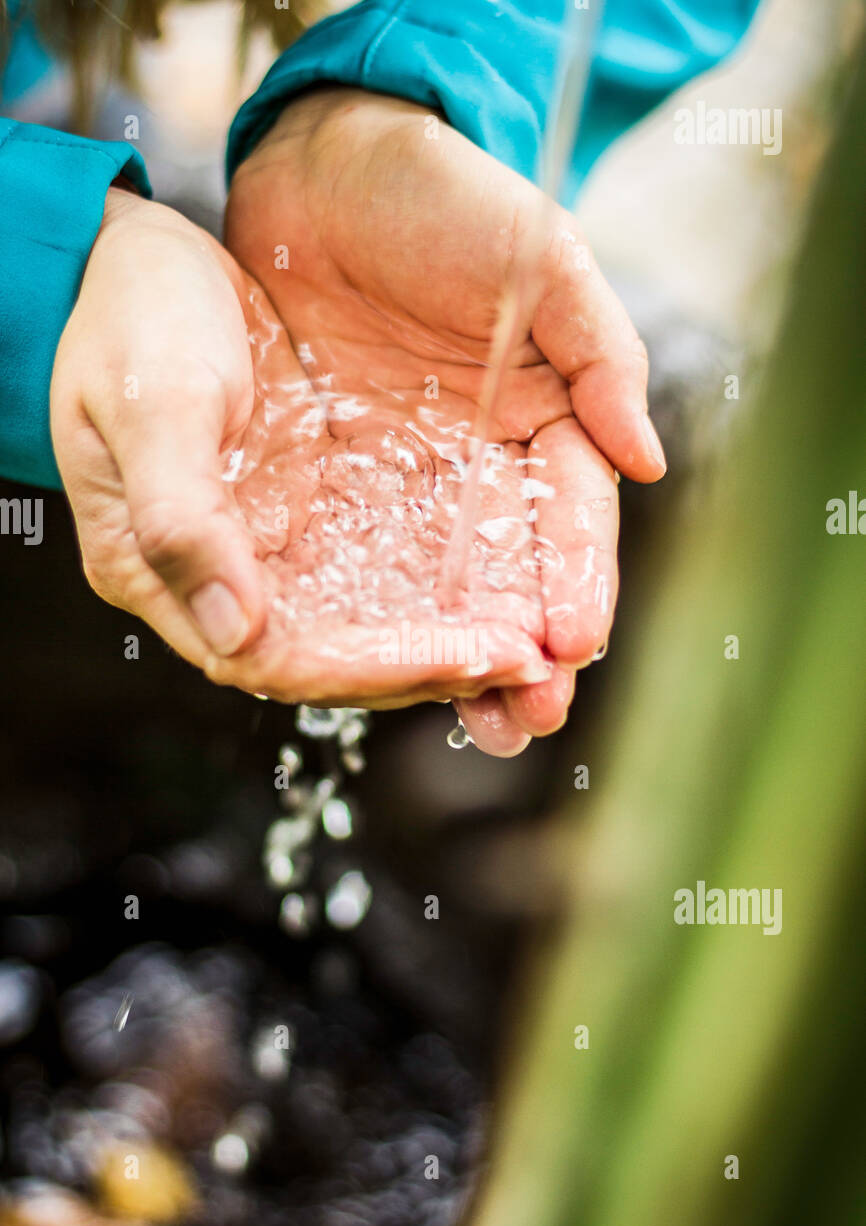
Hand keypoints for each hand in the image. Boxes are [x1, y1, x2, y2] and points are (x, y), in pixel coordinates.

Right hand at [50, 187, 546, 708]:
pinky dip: (455, 578)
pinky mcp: (327, 498)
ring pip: (382, 614)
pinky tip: (513, 584)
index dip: (381, 668)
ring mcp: (286, 538)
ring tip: (542, 648)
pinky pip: (399, 555)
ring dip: (459, 636)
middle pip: (348, 652)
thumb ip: (182, 521)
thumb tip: (238, 636)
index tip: (472, 660)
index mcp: (171, 568)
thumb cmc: (129, 315)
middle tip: (536, 674)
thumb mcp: (149, 403)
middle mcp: (238, 571)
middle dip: (442, 667)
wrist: (146, 247)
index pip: (286, 657)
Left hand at [225, 88, 664, 753]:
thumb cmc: (441, 196)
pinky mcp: (342, 479)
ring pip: (443, 583)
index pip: (571, 519)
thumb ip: (599, 356)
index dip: (575, 582)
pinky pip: (362, 559)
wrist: (318, 163)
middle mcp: (481, 462)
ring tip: (478, 721)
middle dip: (525, 651)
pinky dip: (378, 615)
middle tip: (529, 718)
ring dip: (459, 655)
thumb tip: (648, 465)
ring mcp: (411, 476)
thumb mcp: (538, 259)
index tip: (571, 642)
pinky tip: (384, 665)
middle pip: (512, 573)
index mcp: (542, 416)